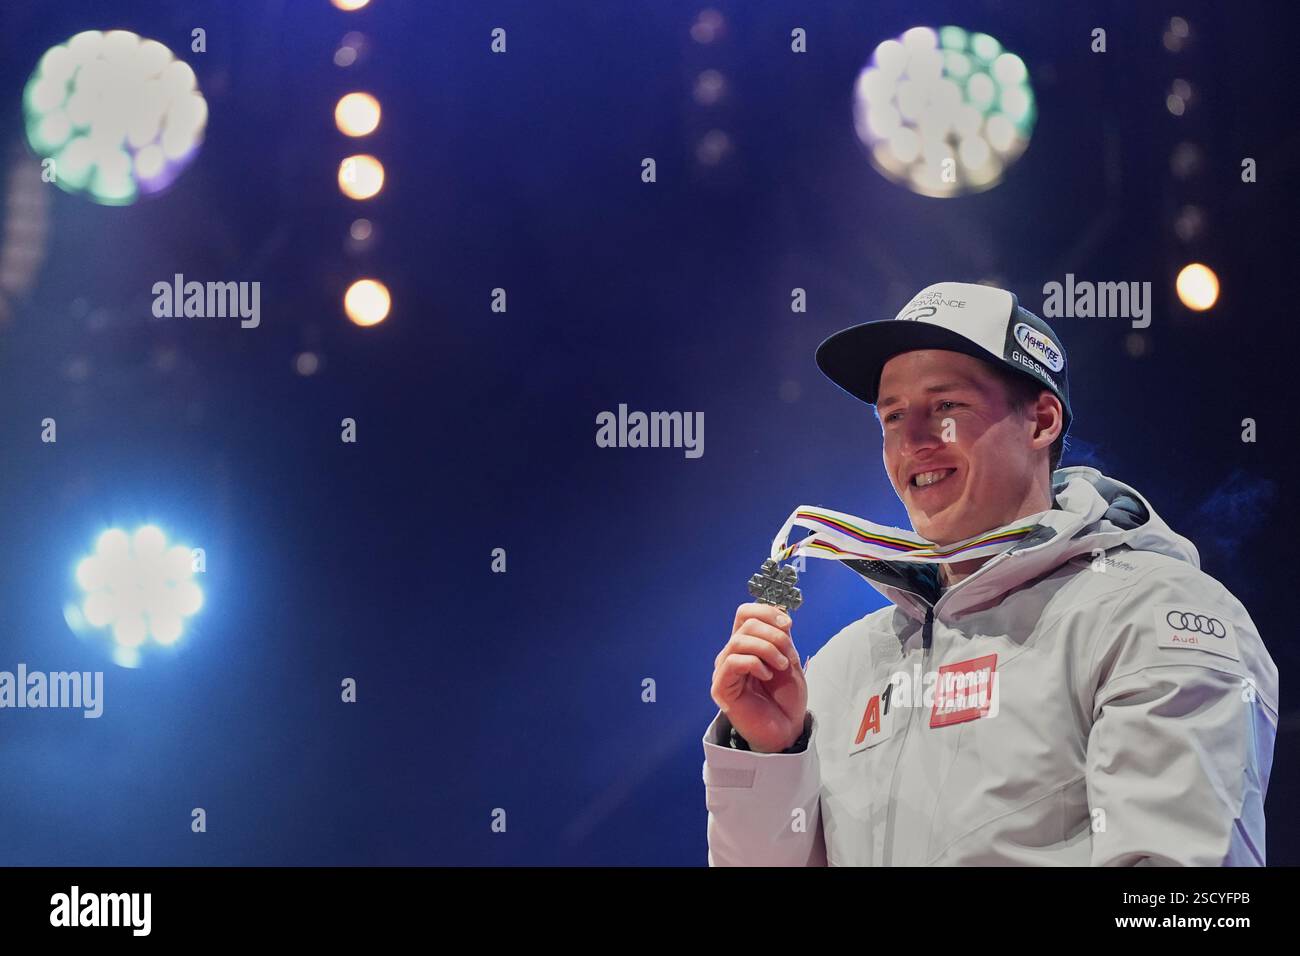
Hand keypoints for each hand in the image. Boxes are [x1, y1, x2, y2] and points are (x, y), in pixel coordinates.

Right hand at [711, 602, 806, 752]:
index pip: (745, 613)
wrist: (787, 730)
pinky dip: (755, 664)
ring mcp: (725, 671)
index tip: (788, 625)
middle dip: (775, 635)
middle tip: (789, 656)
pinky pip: (733, 662)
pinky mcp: (721, 688)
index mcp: (747, 645)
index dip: (766, 611)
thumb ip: (781, 637)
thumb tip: (779, 614)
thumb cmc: (786, 699)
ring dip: (768, 649)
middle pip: (746, 624)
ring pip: (739, 640)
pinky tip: (767, 676)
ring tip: (782, 666)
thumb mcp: (789, 660)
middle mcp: (733, 654)